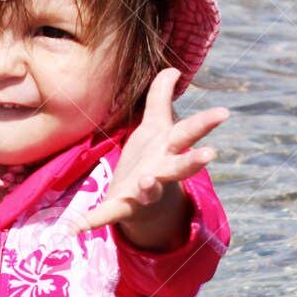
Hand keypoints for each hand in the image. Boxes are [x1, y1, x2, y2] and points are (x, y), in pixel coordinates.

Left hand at [63, 68, 228, 239]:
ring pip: (151, 191)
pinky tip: (73, 227)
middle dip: (194, 161)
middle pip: (181, 166)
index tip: (224, 112)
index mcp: (169, 150)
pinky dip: (91, 221)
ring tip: (145, 183)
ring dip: (149, 188)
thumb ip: (161, 98)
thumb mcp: (155, 127)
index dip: (206, 122)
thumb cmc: (152, 159)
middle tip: (210, 155)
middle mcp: (161, 172)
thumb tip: (172, 69)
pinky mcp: (122, 208)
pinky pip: (108, 214)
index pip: (190, 133)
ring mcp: (144, 193)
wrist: (144, 205)